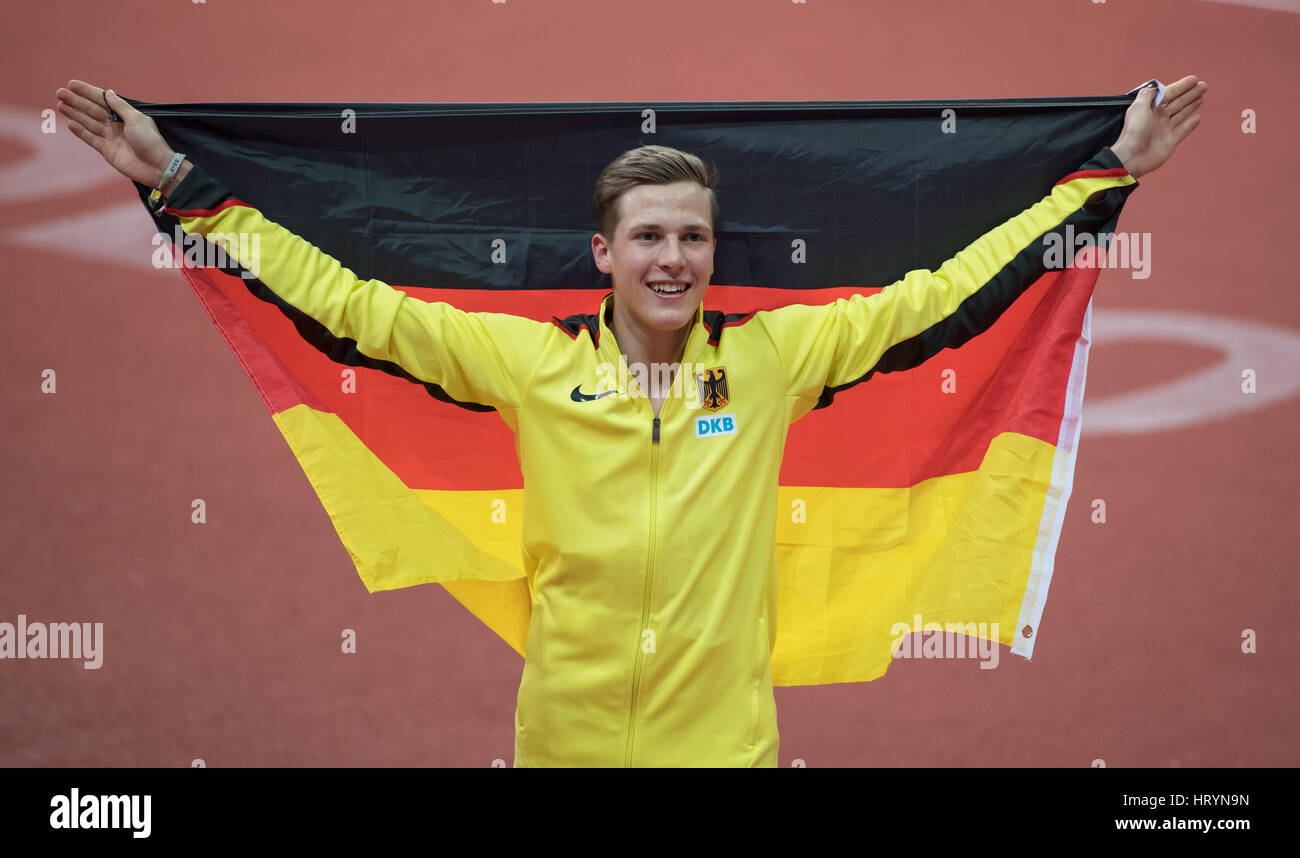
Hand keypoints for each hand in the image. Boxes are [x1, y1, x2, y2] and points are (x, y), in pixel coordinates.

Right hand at [55, 80, 182, 188]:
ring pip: (89, 123)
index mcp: (125, 115)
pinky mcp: (108, 151)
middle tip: (60, 93)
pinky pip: (91, 139)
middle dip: (76, 102)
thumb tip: (108, 92)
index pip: (102, 100)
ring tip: (60, 105)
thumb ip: (120, 106)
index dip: (88, 92)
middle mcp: (116, 125)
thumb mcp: (136, 119)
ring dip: (75, 114)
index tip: (72, 84)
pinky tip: (70, 124)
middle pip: (92, 110)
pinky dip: (81, 132)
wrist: (157, 167)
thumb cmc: (150, 141)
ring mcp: (111, 138)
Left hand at [1109, 75, 1206, 178]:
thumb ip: (1147, 94)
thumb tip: (1155, 86)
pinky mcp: (1170, 141)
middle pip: (1177, 102)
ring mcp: (1164, 129)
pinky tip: (1197, 118)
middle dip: (1190, 93)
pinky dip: (1190, 124)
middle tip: (1202, 86)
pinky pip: (1183, 130)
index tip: (1194, 79)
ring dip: (1191, 104)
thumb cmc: (1134, 132)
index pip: (1169, 93)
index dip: (1181, 86)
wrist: (1133, 156)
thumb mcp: (1138, 107)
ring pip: (1181, 113)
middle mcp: (1158, 118)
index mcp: (1150, 108)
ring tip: (1201, 96)